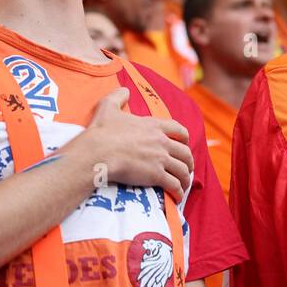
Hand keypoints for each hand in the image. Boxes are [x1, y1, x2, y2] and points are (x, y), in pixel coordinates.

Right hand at [68, 88, 194, 201]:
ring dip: (186, 178)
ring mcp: (160, 159)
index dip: (185, 138)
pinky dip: (179, 191)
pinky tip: (178, 196)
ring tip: (185, 184)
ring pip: (183, 169)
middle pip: (185, 152)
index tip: (185, 144)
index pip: (178, 129)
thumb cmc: (102, 131)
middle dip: (189, 161)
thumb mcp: (108, 107)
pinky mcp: (156, 175)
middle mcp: (161, 141)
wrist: (98, 153)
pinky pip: (174, 185)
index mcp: (153, 125)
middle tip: (187, 167)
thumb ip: (118, 96)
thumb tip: (124, 90)